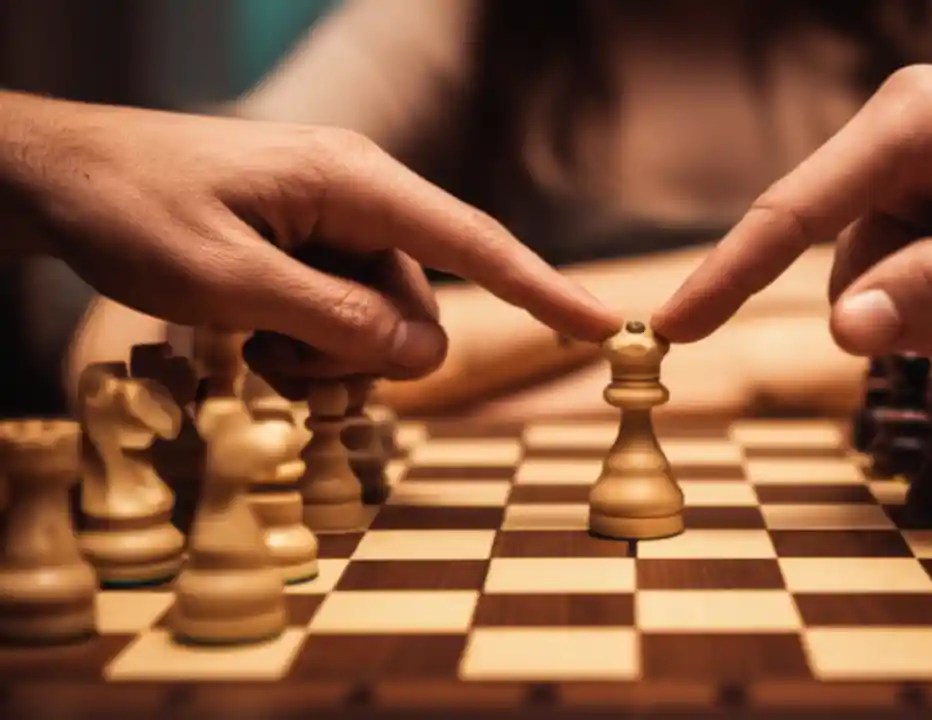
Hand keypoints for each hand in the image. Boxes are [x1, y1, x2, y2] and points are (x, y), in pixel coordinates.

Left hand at [0, 93, 619, 378]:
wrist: (58, 177)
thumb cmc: (131, 209)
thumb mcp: (228, 278)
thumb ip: (334, 320)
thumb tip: (425, 354)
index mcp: (354, 183)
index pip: (472, 242)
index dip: (541, 289)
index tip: (602, 326)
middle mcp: (358, 199)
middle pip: (419, 305)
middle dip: (365, 355)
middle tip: (280, 363)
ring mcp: (334, 225)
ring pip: (381, 323)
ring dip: (327, 358)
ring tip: (252, 350)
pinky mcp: (310, 249)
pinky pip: (345, 316)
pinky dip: (310, 347)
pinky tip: (252, 341)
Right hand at [653, 67, 931, 359]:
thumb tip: (842, 333)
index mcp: (908, 123)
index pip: (792, 211)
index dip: (727, 275)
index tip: (667, 329)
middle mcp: (900, 142)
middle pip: (846, 263)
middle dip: (904, 306)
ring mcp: (921, 176)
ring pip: (882, 284)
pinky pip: (915, 283)